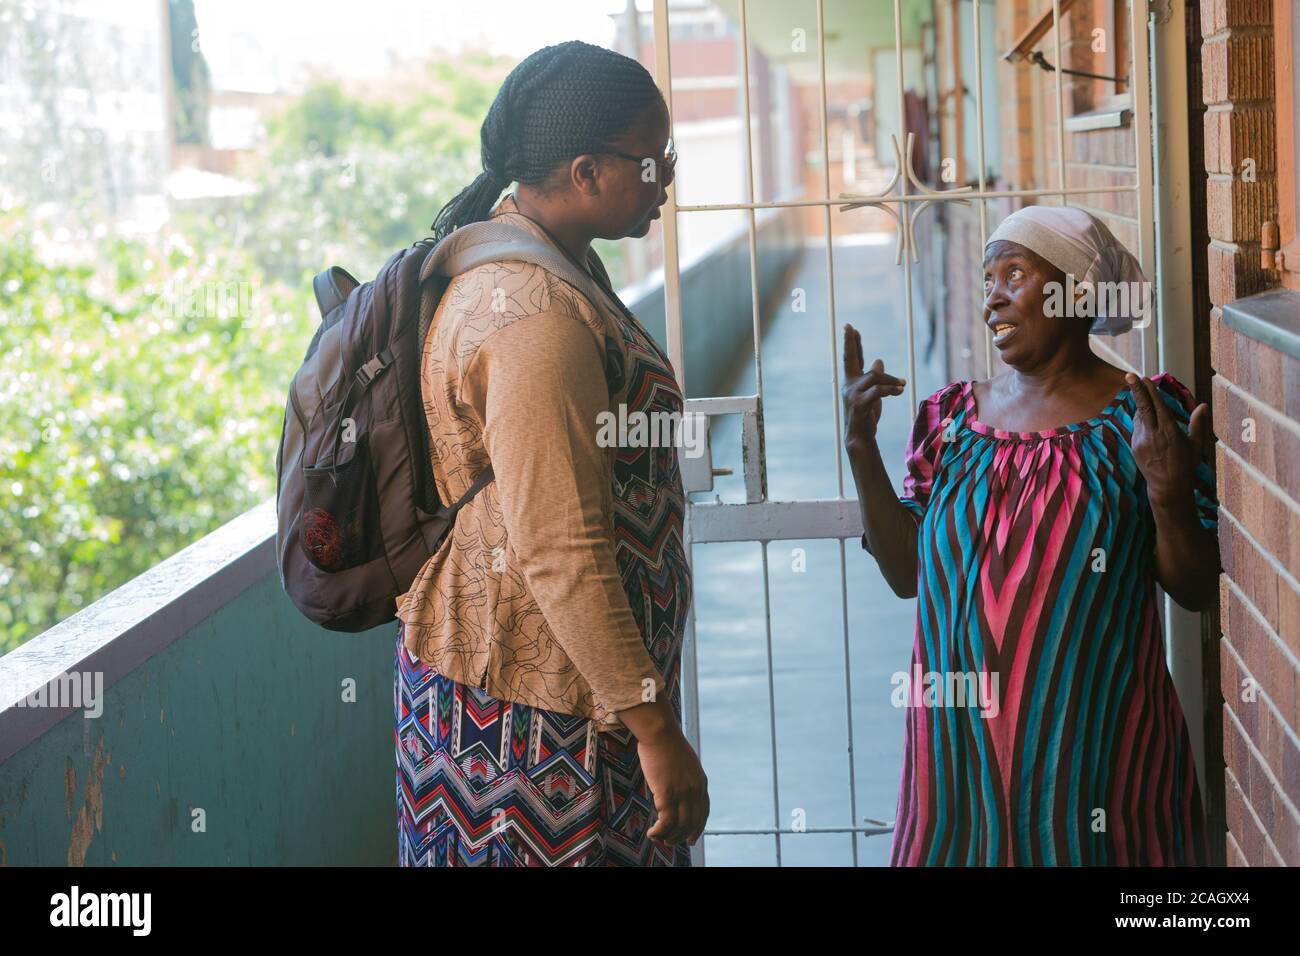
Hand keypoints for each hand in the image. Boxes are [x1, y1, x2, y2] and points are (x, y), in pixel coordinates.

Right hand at [637, 727, 708, 848]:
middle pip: (693, 823)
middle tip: (671, 843)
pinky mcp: (667, 793)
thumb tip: (677, 788)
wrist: (660, 732)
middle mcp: (695, 790)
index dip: (698, 828)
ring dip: (669, 837)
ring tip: (659, 839)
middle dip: (683, 837)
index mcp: (701, 782)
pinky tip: (651, 833)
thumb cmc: (667, 743)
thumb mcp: (685, 762)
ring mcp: (682, 792)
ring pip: (680, 826)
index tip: (691, 838)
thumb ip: (685, 777)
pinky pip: (666, 822)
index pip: (704, 812)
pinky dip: (659, 832)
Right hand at [842, 323, 905, 447]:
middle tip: (850, 327)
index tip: (850, 327)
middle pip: (850, 359)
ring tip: (902, 384)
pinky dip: (891, 389)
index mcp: (852, 381)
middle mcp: (849, 385)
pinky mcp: (860, 404)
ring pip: (874, 376)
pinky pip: (878, 390)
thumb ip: (874, 377)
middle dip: (850, 343)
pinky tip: (900, 390)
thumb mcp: (874, 393)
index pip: (852, 358)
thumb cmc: (867, 415)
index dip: (852, 343)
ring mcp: (853, 394)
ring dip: (891, 379)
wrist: (861, 436)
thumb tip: (878, 360)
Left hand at [1126, 373, 1209, 508]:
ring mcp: (1141, 441)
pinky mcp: (1134, 447)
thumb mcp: (1196, 445)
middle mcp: (1153, 435)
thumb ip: (1198, 424)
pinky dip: (1140, 419)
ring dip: (1141, 405)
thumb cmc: (1187, 465)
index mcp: (1169, 432)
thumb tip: (1203, 405)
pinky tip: (1145, 415)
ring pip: (1138, 417)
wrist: (1168, 487)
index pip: (1157, 406)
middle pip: (1143, 407)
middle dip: (1136, 390)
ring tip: (1144, 394)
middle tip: (1129, 375)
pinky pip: (1136, 428)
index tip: (1144, 378)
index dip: (1150, 391)